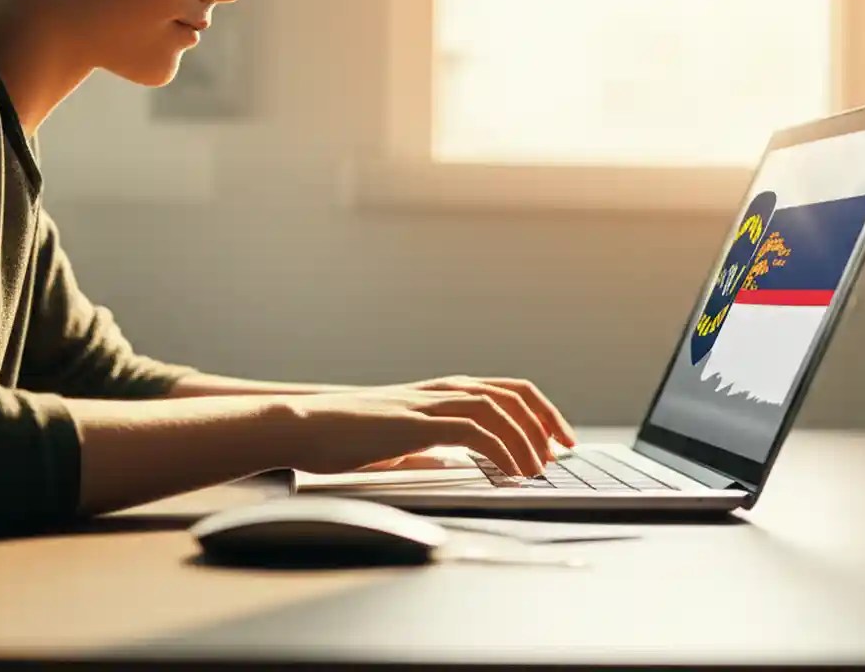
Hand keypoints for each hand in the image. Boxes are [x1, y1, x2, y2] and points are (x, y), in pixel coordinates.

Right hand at [282, 386, 552, 477]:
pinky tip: (509, 473)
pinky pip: (472, 431)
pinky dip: (499, 451)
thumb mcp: (395, 441)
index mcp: (439, 393)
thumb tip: (448, 460)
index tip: (557, 438)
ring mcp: (428, 404)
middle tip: (563, 450)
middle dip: (545, 420)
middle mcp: (440, 391)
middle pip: (511, 393)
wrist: (300, 426)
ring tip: (538, 469)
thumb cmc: (340, 436)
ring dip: (525, 440)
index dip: (537, 411)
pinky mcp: (415, 423)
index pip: (504, 391)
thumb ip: (424, 446)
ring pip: (497, 410)